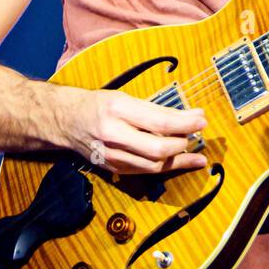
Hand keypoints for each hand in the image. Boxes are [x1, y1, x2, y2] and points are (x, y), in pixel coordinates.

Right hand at [63, 87, 207, 174]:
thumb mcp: (124, 97)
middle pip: (158, 148)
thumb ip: (155, 109)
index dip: (185, 122)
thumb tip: (188, 116)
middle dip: (183, 143)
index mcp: (117, 109)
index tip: (202, 119)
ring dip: (179, 159)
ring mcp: (111, 155)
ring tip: (196, 152)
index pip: (159, 120)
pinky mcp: (113, 168)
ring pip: (154, 165)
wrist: (66, 121)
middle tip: (197, 134)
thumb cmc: (98, 105)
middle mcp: (113, 134)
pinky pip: (145, 171)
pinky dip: (166, 167)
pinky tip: (182, 162)